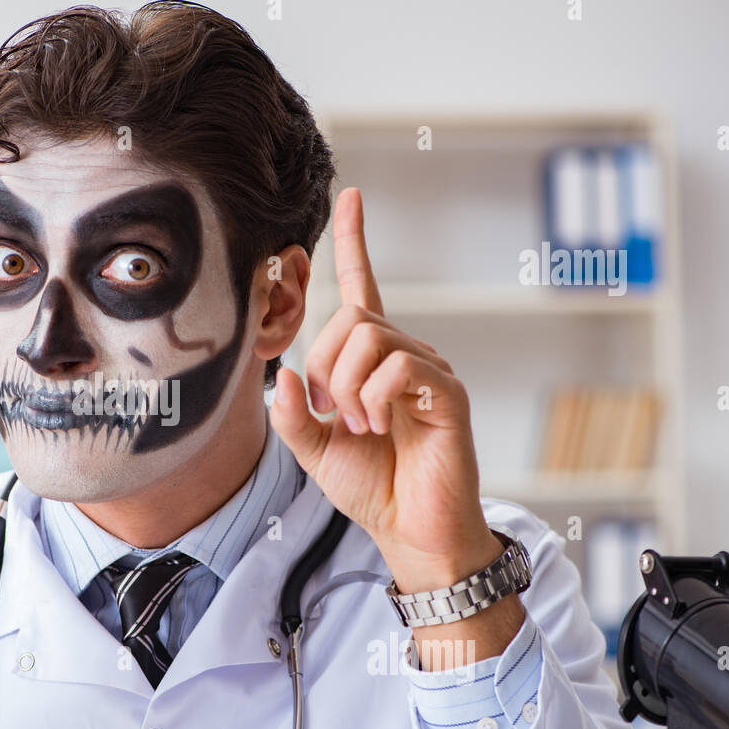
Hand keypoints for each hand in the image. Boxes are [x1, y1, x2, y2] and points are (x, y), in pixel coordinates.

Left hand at [269, 189, 501, 593]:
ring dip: (346, 387)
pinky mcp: (447, 394)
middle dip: (324, 365)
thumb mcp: (312, 449)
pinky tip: (377, 427)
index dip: (354, 244)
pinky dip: (373, 397)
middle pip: (351, 317)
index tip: (352, 197)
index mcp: (371, 361)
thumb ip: (290, 413)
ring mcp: (429, 371)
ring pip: (370, 337)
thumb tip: (281, 372)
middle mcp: (404, 355)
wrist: (409, 531)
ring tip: (359, 426)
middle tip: (331, 413)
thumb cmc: (370, 486)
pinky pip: (398, 366)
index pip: (363, 289)